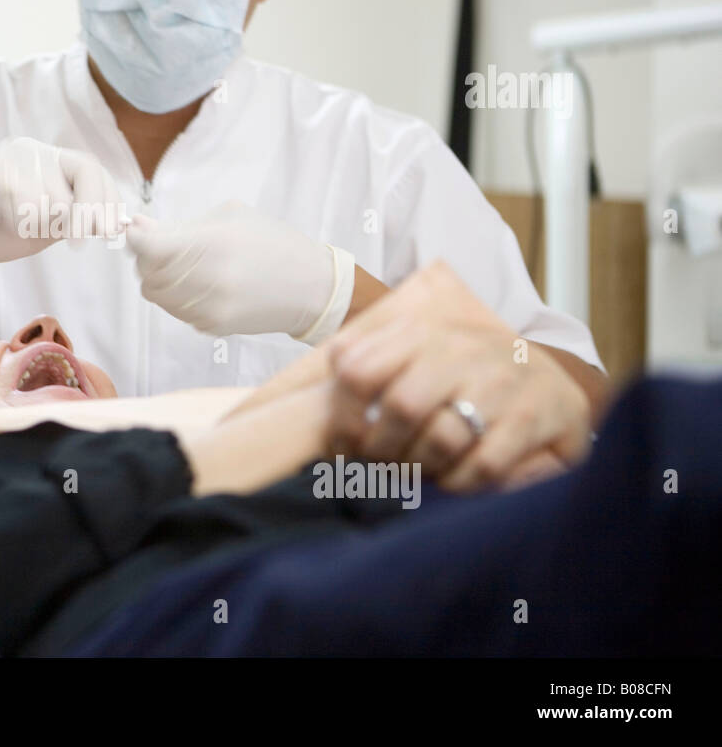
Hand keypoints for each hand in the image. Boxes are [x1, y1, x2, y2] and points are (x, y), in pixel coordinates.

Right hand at [0, 137, 122, 273]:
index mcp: (50, 164)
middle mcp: (37, 151)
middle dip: (90, 211)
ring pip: (57, 197)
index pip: (95, 173)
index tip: (110, 233)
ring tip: (13, 224)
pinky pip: (29, 202)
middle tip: (77, 243)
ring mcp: (16, 153)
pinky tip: (1, 219)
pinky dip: (20, 221)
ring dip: (41, 224)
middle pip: (87, 170)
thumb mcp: (42, 230)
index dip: (108, 202)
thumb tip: (115, 223)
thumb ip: (74, 222)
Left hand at [125, 200, 354, 342]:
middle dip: (147, 258)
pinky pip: (176, 311)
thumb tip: (138, 225)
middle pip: (147, 274)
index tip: (135, 230)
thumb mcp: (229, 218)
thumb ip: (181, 225)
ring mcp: (209, 308)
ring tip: (187, 265)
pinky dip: (178, 297)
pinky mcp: (213, 327)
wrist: (311, 287)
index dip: (135, 238)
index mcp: (211, 245)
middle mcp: (207, 280)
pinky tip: (202, 285)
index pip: (148, 247)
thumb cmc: (272, 243)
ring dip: (161, 279)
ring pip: (157, 296)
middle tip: (162, 246)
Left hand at [324, 261, 591, 491]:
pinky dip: (459, 485)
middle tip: (379, 468)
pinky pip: (482, 465)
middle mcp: (459, 350)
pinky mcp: (533, 417)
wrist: (551, 382)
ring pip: (440, 439)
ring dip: (419, 470)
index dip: (339, 414)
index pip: (356, 367)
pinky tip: (452, 483)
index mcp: (420, 331)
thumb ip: (359, 364)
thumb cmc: (463, 374)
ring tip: (414, 475)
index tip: (340, 444)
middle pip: (399, 406)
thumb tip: (264, 404)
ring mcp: (500, 381)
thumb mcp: (413, 353)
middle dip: (380, 450)